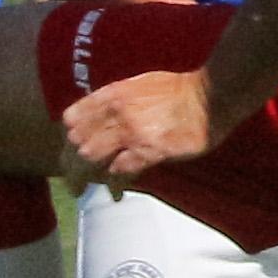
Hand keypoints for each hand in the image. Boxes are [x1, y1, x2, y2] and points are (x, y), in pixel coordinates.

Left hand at [60, 66, 217, 188]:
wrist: (209, 96)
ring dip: (86, 177)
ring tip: (86, 189)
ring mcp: (132, 132)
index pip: (72, 118)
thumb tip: (98, 118)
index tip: (71, 151)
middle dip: (71, 164)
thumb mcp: (138, 85)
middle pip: (77, 143)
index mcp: (112, 94)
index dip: (68, 138)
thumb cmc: (177, 90)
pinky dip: (114, 184)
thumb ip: (115, 100)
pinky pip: (120, 171)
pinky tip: (117, 192)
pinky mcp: (151, 150)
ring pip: (91, 158)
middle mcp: (117, 112)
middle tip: (74, 181)